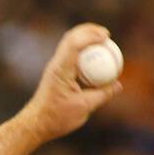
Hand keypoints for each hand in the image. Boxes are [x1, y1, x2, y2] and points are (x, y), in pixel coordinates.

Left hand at [20, 23, 122, 145]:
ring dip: (85, 38)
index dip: (91, 36)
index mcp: (61, 70)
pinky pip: (70, 54)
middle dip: (89, 31)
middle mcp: (56, 64)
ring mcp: (55, 67)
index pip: (75, 44)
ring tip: (101, 41)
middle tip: (106, 34)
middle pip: (71, 37)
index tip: (107, 37)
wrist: (36, 124)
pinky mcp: (56, 72)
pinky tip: (93, 57)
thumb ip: (102, 95)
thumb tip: (117, 85)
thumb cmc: (57, 118)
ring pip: (69, 43)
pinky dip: (82, 50)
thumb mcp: (84, 107)